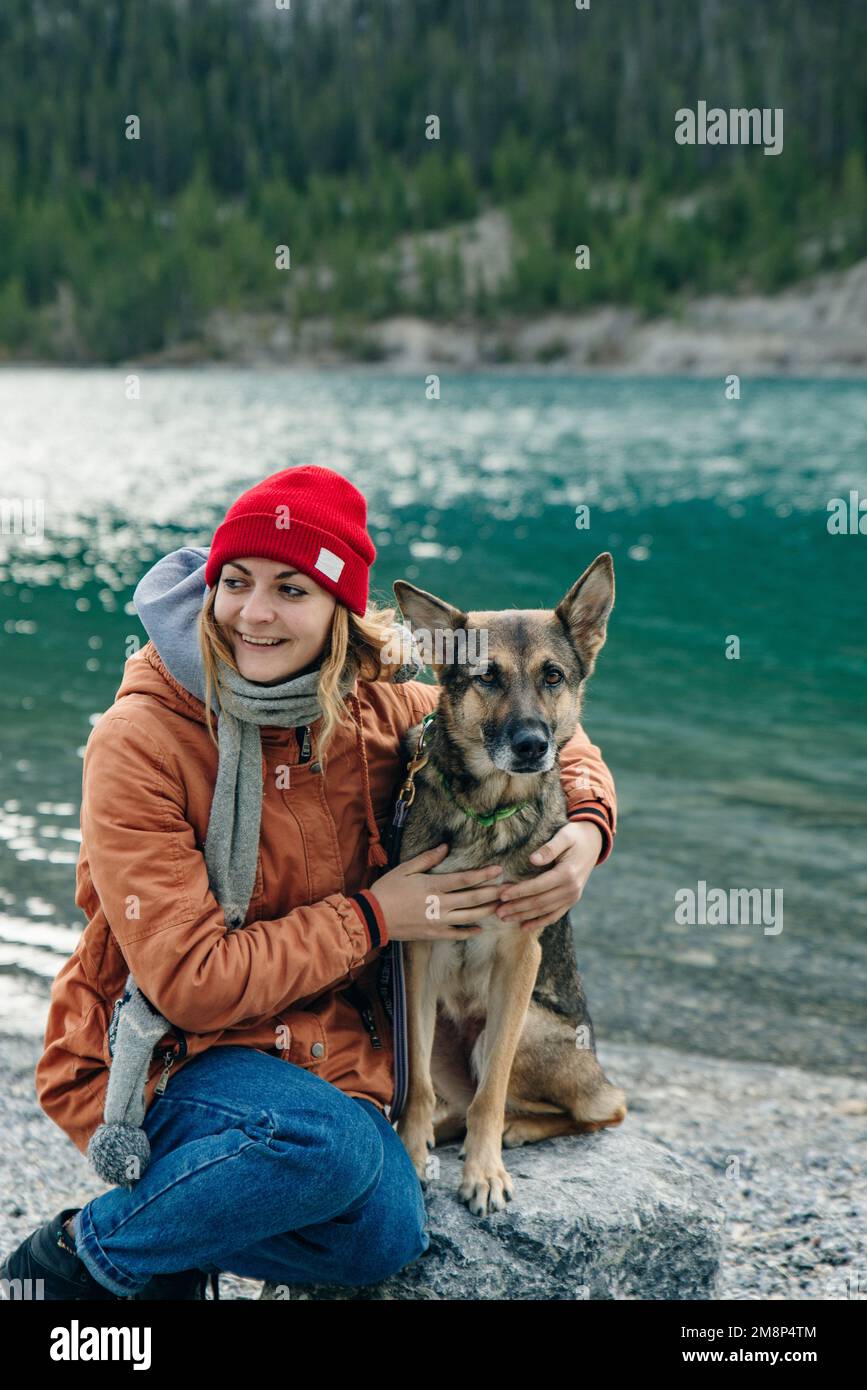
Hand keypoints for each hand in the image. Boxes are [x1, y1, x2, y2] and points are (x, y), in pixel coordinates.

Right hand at [371, 844, 505, 941]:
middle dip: (494, 893)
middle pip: (474, 898)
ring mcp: (439, 920)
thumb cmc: (388, 889)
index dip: (484, 874)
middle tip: (511, 889)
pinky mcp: (434, 933)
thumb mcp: (406, 868)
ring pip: (470, 916)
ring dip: (488, 911)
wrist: (374, 917)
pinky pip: (457, 934)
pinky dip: (470, 931)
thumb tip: (445, 846)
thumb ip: (427, 858)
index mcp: (434, 885)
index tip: (499, 870)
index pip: (466, 879)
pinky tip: (481, 929)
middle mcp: (441, 904)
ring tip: (502, 906)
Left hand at [494, 821, 602, 931]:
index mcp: (567, 874)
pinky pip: (555, 915)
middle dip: (517, 907)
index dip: (519, 892)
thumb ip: (549, 848)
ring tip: (505, 918)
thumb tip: (533, 859)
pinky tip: (524, 927)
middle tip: (497, 911)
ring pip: (545, 911)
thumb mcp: (564, 836)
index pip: (538, 886)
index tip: (501, 894)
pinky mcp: (572, 900)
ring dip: (524, 916)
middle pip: (539, 902)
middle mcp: (571, 889)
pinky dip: (539, 922)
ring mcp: (572, 897)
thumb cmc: (575, 836)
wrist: (594, 842)